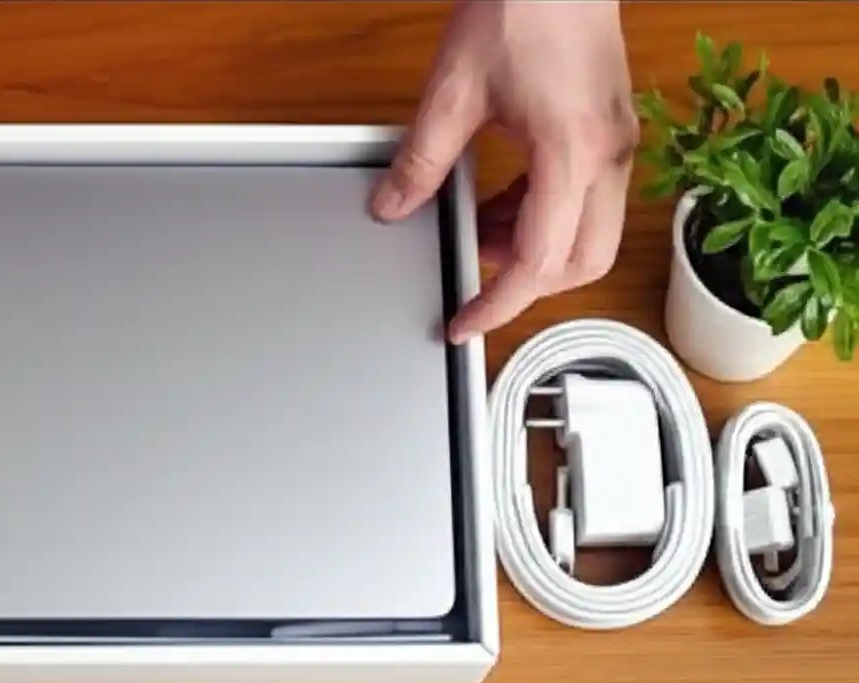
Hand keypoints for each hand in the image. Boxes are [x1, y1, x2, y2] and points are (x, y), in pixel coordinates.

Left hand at [370, 1, 636, 343]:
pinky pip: (588, 202)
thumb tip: (393, 207)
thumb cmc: (522, 5)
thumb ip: (421, 159)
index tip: (466, 323)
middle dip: (527, 285)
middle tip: (474, 282)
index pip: (540, 262)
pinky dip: (544, 217)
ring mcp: (617, 145)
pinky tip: (503, 200)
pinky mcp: (611, 133)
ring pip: (591, 237)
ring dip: (534, 249)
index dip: (498, 304)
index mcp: (573, 153)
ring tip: (477, 230)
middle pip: (584, 263)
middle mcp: (609, 157)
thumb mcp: (453, 91)